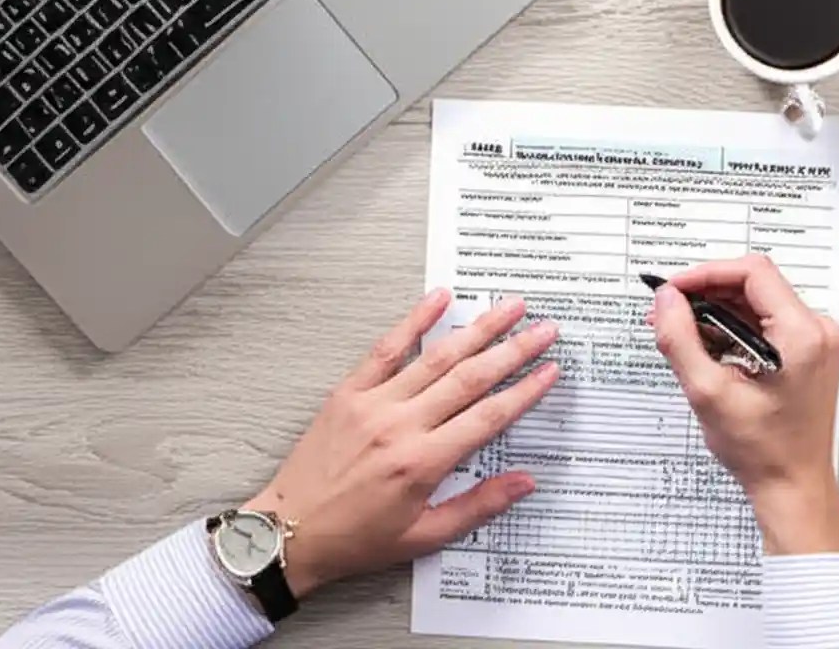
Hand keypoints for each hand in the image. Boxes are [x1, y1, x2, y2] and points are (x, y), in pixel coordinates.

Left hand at [244, 290, 559, 595]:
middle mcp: (400, 426)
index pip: (488, 417)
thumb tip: (525, 482)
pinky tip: (438, 299)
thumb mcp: (424, 535)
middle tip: (544, 329)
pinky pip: (386, 349)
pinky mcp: (348, 393)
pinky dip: (414, 321)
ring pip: (436, 357)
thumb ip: (478, 505)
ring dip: (477, 329)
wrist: (289, 533)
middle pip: (470, 378)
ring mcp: (373, 404)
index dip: (525, 391)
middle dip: (513, 350)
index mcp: (422, 463)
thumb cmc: (355, 539)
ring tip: (507, 307)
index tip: (549, 370)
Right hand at [651, 255, 838, 554]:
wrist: (792, 485)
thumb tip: (667, 300)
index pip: (752, 272)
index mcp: (802, 335)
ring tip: (682, 332)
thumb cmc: (764, 450)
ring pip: (756, 302)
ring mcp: (815, 341)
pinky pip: (765, 322)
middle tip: (669, 311)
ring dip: (716, 312)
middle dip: (706, 294)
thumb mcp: (709, 392)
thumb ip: (680, 339)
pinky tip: (707, 347)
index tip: (676, 289)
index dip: (706, 274)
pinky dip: (732, 328)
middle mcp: (817, 331)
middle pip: (754, 284)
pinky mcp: (807, 351)